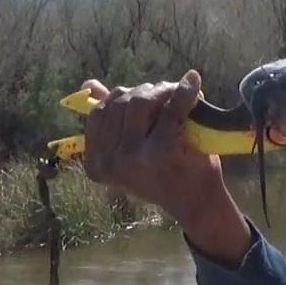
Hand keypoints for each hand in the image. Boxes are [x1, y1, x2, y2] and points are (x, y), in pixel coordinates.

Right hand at [81, 69, 250, 264]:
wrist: (197, 201)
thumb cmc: (165, 174)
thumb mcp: (130, 152)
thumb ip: (110, 121)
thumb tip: (89, 85)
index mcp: (97, 164)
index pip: (99, 113)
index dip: (120, 97)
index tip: (141, 94)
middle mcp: (111, 162)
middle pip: (122, 103)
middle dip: (145, 91)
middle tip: (166, 91)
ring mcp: (135, 156)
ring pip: (141, 101)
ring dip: (161, 90)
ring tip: (178, 92)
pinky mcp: (163, 149)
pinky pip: (171, 109)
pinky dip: (183, 92)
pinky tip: (192, 83)